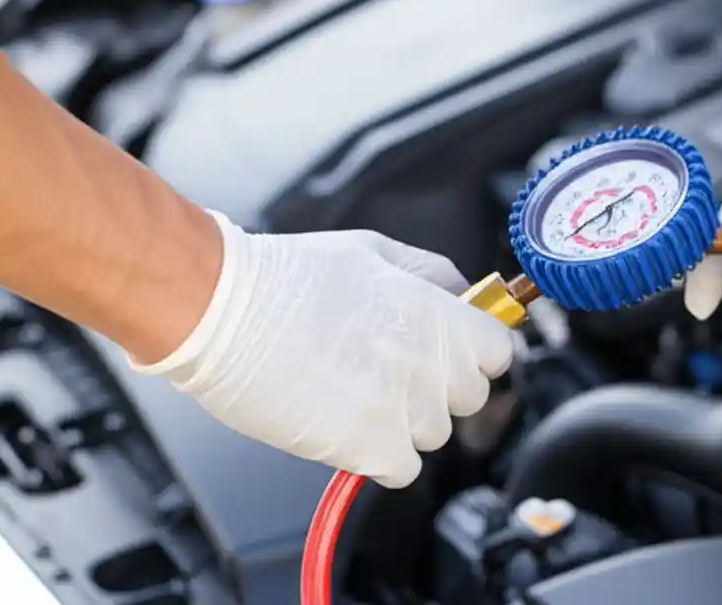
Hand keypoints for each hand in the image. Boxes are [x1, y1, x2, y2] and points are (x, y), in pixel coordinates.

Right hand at [131, 213, 513, 487]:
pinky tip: (347, 421)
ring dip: (405, 420)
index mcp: (437, 312)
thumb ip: (432, 274)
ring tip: (356, 388)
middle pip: (471, 397)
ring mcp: (402, 409)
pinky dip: (380, 455)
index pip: (501, 351)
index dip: (476, 351)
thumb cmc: (285, 277)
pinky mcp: (368, 448)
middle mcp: (429, 362)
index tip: (455, 351)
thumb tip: (466, 291)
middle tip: (393, 368)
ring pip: (434, 433)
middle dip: (439, 386)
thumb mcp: (372, 252)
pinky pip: (402, 469)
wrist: (219, 309)